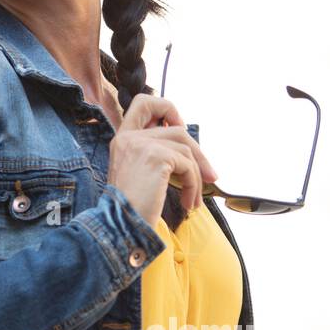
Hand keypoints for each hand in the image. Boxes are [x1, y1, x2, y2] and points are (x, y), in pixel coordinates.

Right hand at [106, 94, 218, 229]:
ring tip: (194, 198)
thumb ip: (154, 155)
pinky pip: (187, 165)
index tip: (179, 128)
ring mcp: (141, 144)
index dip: (167, 109)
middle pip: (177, 128)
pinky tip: (188, 203)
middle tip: (209, 175)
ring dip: (196, 175)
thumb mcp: (138, 174)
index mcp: (122, 139)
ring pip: (186, 148)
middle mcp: (129, 137)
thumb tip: (189, 149)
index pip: (144, 102)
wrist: (120, 226)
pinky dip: (193, 185)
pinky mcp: (156, 157)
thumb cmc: (130, 208)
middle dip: (198, 152)